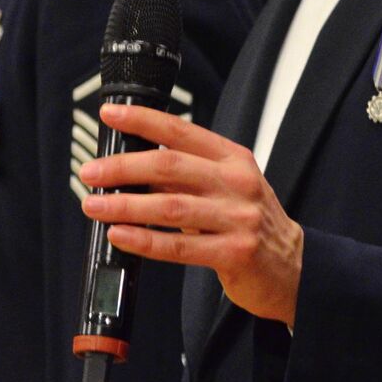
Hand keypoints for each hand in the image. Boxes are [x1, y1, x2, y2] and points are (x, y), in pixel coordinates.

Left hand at [81, 104, 303, 327]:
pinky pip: (179, 247)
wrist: (291, 266)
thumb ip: (185, 176)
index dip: (144, 121)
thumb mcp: (226, 187)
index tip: (111, 115)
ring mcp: (238, 218)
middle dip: (123, 167)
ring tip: (94, 206)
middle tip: (90, 172)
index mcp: (233, 158)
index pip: (182, 131)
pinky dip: (144, 240)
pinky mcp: (235, 253)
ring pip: (170, 206)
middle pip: (170, 166)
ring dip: (125, 205)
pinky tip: (120, 234)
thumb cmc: (249, 222)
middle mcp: (237, 183)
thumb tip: (132, 165)